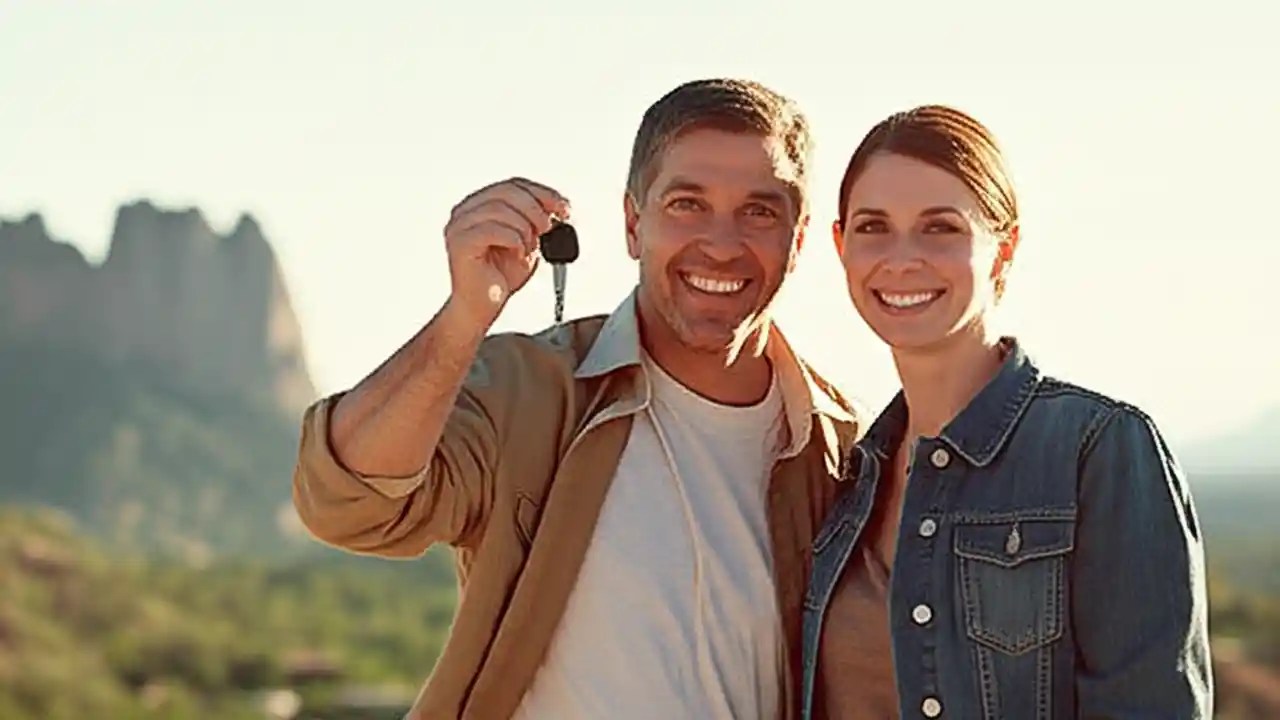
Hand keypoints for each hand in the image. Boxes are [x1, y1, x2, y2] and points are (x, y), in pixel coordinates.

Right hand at [443, 177, 570, 328]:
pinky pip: (493, 229)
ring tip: (529, 248)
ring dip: (524, 228)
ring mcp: (459, 225)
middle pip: (507, 192)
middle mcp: (465, 211)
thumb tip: (559, 208)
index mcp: (480, 205)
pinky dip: (514, 240)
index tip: (563, 207)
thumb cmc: (500, 276)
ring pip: (501, 209)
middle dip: (535, 209)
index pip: (513, 185)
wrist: (482, 306)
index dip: (542, 193)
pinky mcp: (459, 242)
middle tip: (548, 228)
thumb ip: (537, 221)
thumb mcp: (527, 241)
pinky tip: (518, 253)